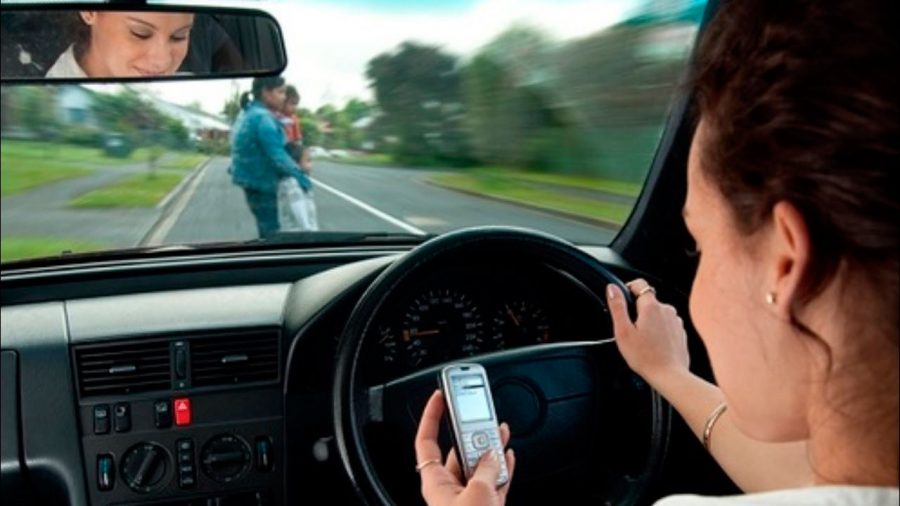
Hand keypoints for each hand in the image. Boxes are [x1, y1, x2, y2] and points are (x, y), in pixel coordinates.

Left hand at [415, 390, 515, 505]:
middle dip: (474, 432)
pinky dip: (503, 468)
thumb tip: (493, 456)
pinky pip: (494, 482)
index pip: (427, 441)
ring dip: (492, 449)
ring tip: (501, 431)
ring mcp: (469, 497)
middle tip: (483, 415)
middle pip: (460, 450)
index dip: (431, 416)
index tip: (439, 396)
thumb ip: (486, 469)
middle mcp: (450, 488)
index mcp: (436, 482)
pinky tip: (508, 456)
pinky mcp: (485, 505)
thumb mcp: (477, 493)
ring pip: (480, 465)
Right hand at [607, 279, 689, 386]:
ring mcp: (676, 321)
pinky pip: (666, 324)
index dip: (628, 288)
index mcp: (651, 307)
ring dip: (650, 321)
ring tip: (643, 340)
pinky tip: (654, 345)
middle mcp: (667, 310)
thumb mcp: (623, 331)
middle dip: (638, 311)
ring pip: (658, 313)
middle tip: (631, 330)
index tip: (623, 300)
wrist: (669, 375)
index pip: (640, 284)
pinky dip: (659, 331)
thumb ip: (617, 307)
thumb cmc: (646, 357)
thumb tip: (612, 288)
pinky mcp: (680, 332)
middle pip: (648, 301)